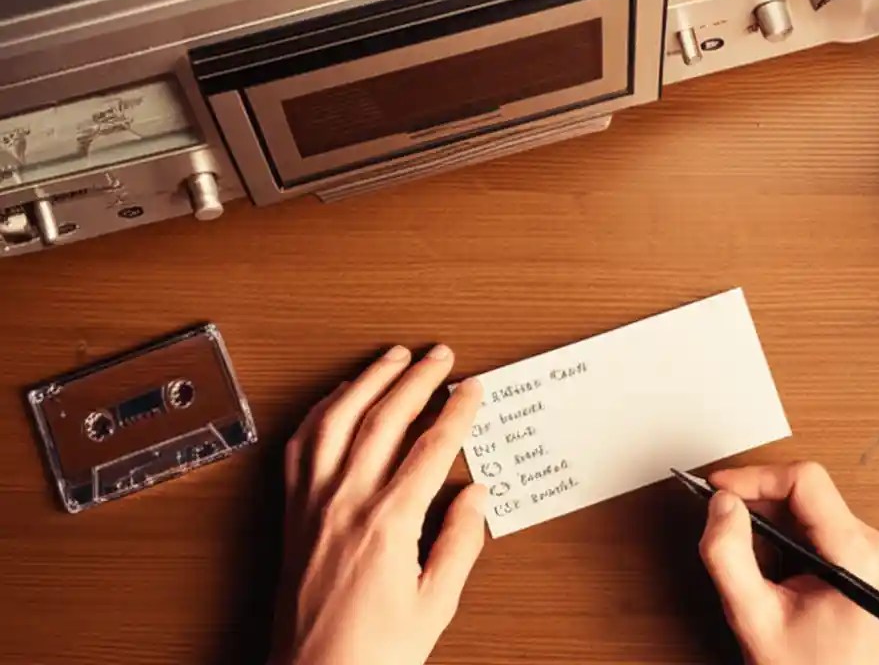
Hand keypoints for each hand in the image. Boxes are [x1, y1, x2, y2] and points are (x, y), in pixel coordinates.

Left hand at [272, 344, 486, 664]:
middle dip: (418, 379)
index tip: (473, 389)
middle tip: (440, 355)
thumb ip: (459, 544)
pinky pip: (302, 446)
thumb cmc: (372, 653)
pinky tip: (337, 398)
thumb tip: (475, 496)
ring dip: (367, 380)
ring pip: (338, 420)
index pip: (431, 447)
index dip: (457, 411)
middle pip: (385, 419)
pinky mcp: (291, 513)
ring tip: (392, 357)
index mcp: (388, 523)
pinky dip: (321, 411)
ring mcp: (312, 503)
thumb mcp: (435, 605)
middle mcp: (345, 502)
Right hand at [699, 462, 878, 664]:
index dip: (755, 477)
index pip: (805, 481)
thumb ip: (729, 557)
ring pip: (811, 506)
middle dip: (758, 501)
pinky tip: (771, 563)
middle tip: (722, 520)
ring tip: (746, 552)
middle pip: (807, 492)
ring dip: (771, 519)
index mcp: (860, 557)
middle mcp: (878, 547)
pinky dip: (787, 534)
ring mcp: (877, 553)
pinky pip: (820, 525)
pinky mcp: (869, 559)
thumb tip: (721, 505)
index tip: (719, 487)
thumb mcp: (755, 619)